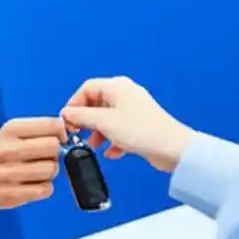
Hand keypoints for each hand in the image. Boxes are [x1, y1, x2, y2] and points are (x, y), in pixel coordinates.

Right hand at [0, 118, 67, 225]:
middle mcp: (7, 150)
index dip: (61, 132)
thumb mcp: (14, 134)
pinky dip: (44, 188)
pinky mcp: (13, 195)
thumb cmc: (2, 156)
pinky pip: (46, 189)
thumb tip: (71, 130)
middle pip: (53, 146)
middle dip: (55, 152)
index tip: (58, 137)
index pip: (52, 125)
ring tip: (37, 171)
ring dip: (50, 171)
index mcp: (10, 130)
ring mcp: (9, 174)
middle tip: (45, 156)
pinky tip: (32, 184)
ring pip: (52, 169)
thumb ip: (42, 129)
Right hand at [60, 77, 193, 172]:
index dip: (74, 103)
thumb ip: (82, 116)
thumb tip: (67, 113)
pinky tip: (111, 152)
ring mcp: (134, 109)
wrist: (172, 147)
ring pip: (107, 118)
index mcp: (117, 87)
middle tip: (78, 133)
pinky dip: (113, 140)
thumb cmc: (142, 131)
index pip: (87, 88)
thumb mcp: (104, 123)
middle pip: (97, 103)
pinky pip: (120, 129)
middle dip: (86, 120)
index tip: (68, 119)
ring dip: (98, 132)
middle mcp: (126, 94)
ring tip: (94, 145)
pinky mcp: (140, 124)